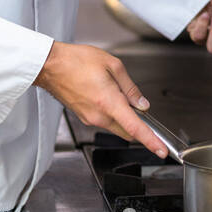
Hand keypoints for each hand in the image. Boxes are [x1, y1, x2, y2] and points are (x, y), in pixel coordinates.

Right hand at [33, 42, 167, 157]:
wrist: (50, 65)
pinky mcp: (84, 117)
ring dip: (124, 116)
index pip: (135, 128)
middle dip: (138, 124)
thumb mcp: (112, 65)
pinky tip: (106, 94)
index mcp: (108, 102)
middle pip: (127, 130)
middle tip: (140, 107)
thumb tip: (142, 104)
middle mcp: (99, 116)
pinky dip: (112, 113)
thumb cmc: (76, 61)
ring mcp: (90, 119)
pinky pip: (105, 121)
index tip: (162, 150)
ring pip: (116, 126)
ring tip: (116, 91)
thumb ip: (130, 87)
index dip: (151, 141)